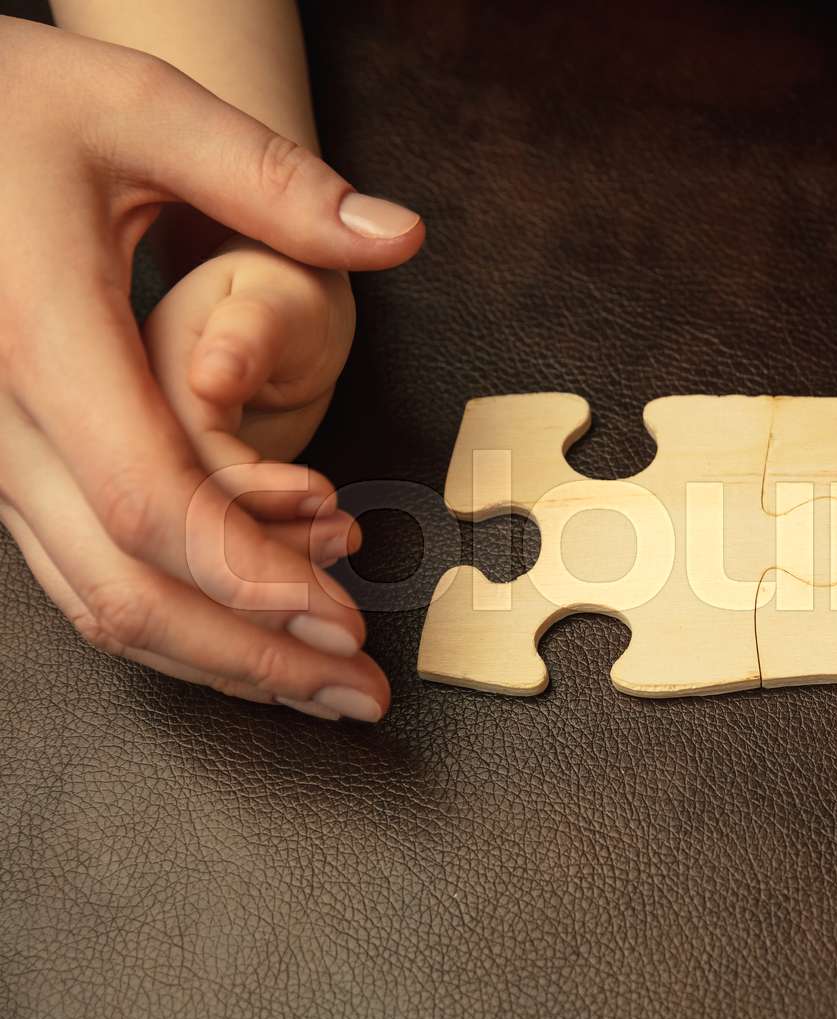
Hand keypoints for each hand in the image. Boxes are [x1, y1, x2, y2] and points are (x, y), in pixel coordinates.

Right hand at [0, 17, 422, 719]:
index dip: (252, 578)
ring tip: (325, 681)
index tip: (343, 623)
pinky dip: (173, 610)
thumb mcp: (138, 109)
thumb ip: (270, 177)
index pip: (152, 501)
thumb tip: (398, 234)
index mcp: (40, 340)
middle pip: (124, 585)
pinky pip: (80, 569)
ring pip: (93, 599)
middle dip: (252, 655)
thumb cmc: (12, 109)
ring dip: (217, 654)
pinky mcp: (4, 463)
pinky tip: (254, 621)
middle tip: (358, 693)